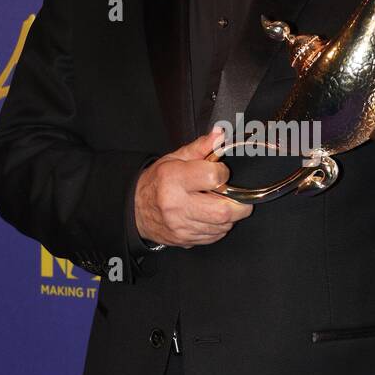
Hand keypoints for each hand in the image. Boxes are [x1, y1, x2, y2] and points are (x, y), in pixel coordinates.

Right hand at [134, 126, 252, 247]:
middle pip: (223, 211)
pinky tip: (211, 216)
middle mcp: (177, 205)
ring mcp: (181, 226)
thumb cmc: (157, 181)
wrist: (136, 209)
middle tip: (236, 195)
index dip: (224, 173)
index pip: (213, 177)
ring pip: (222, 226)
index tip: (221, 172)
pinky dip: (220, 227)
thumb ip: (201, 147)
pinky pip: (215, 236)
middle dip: (239, 203)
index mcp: (173, 179)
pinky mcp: (186, 240)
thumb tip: (220, 135)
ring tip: (220, 203)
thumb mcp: (174, 158)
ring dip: (230, 216)